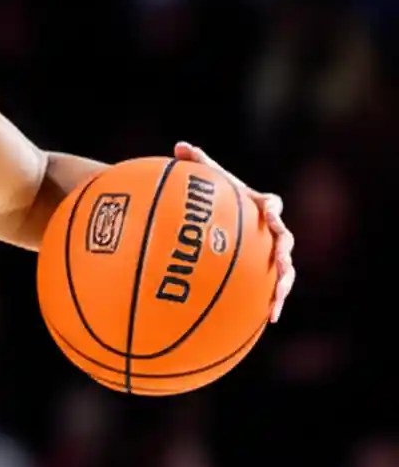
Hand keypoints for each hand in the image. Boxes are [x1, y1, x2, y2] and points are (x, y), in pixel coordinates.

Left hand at [174, 141, 294, 321]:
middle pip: (285, 243)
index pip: (271, 205)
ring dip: (283, 288)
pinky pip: (270, 286)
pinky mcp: (265, 269)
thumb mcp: (207, 180)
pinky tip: (267, 321)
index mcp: (261, 206)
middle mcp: (272, 229)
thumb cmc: (215, 196)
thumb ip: (197, 163)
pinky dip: (270, 301)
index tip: (270, 213)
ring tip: (275, 307)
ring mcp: (271, 251)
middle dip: (285, 258)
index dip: (273, 209)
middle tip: (281, 269)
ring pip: (285, 270)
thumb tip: (180, 145)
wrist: (223, 215)